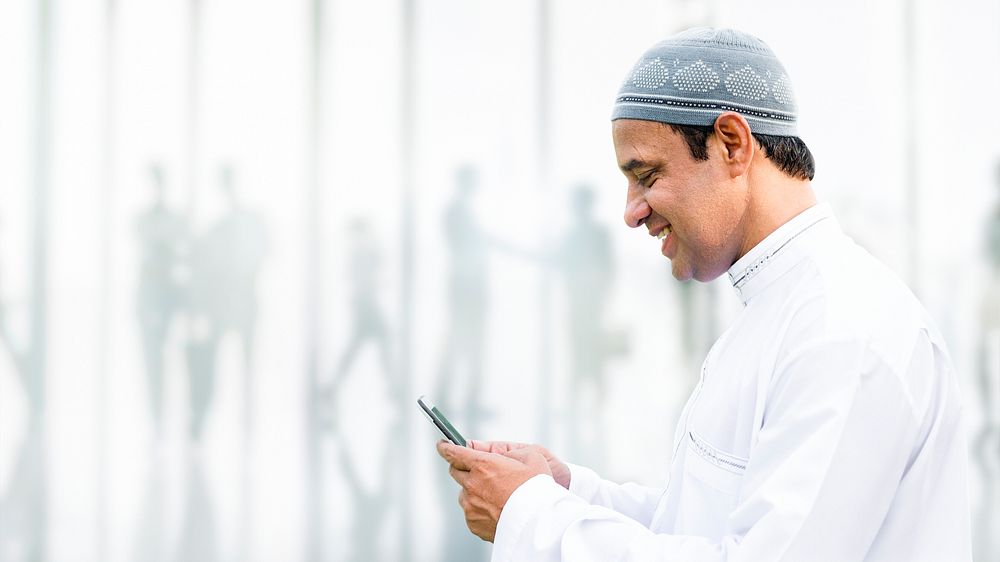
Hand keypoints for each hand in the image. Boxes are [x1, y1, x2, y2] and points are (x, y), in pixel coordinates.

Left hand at [437, 440, 552, 541]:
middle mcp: (472, 484)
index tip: (442, 445)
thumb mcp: (531, 456)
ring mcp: (470, 505)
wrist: (540, 523)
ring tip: (496, 495)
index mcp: (483, 465)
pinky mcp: (473, 523)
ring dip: (473, 490)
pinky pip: (471, 512)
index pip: (453, 452)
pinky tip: (497, 510)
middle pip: (455, 471)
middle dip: (463, 468)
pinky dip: (479, 509)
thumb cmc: (537, 489)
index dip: (446, 447)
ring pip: (464, 493)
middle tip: (480, 470)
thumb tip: (492, 452)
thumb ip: (508, 450)